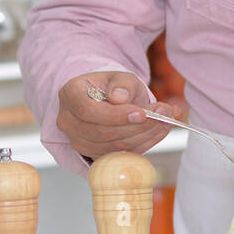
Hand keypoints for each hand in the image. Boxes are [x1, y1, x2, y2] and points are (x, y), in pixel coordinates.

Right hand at [57, 71, 178, 159]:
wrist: (110, 99)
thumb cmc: (114, 87)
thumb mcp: (121, 77)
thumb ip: (122, 84)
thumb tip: (120, 98)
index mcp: (70, 95)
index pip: (89, 111)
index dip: (116, 116)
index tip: (141, 113)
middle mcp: (68, 120)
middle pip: (102, 132)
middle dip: (137, 126)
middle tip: (164, 114)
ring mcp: (78, 141)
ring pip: (112, 146)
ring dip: (143, 135)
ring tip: (165, 120)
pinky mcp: (92, 155)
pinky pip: (118, 156)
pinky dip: (142, 145)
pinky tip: (158, 131)